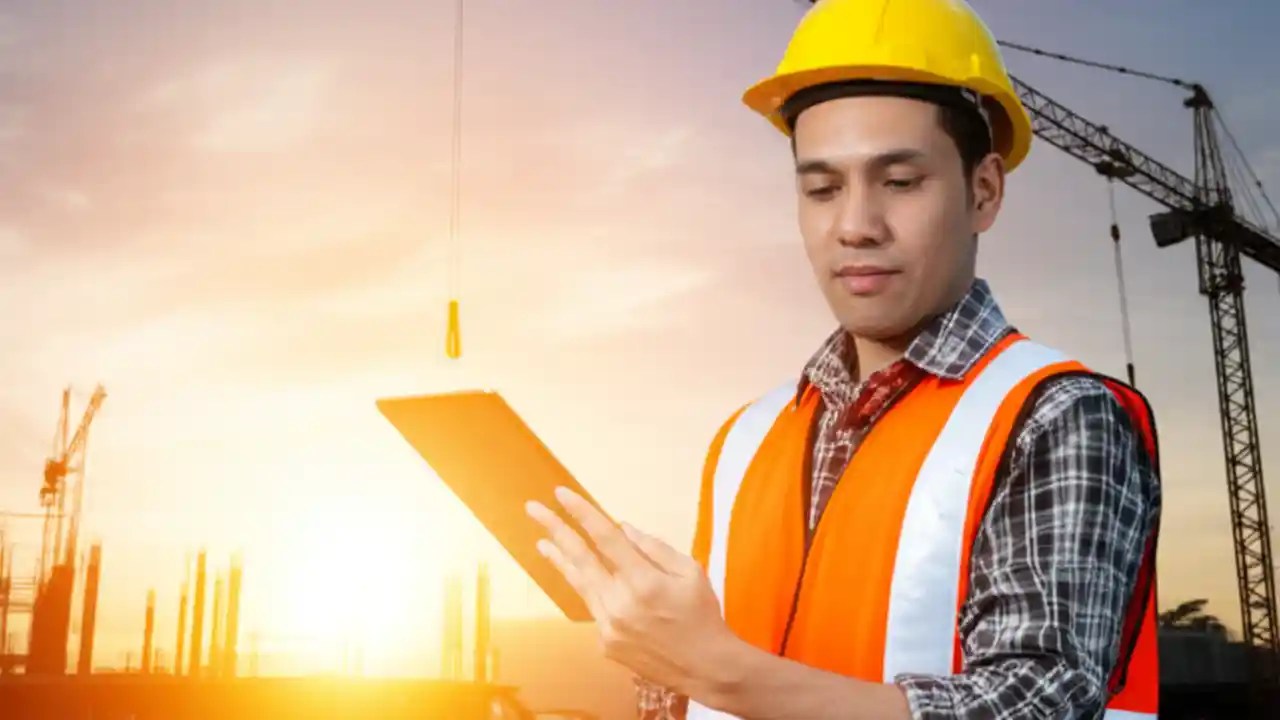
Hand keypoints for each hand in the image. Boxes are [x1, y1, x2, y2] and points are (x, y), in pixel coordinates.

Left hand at [525, 487, 736, 695]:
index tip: (562, 493)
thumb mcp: (690, 572)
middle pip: (580, 558)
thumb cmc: (702, 614)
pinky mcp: (605, 643)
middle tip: (533, 508)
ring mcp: (609, 626)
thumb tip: (622, 529)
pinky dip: (593, 590)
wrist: (706, 668)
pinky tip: (591, 581)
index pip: (605, 537)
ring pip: (579, 584)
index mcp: (644, 581)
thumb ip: (654, 547)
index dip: (581, 513)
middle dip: (555, 529)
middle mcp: (620, 603)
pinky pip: (595, 608)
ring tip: (542, 542)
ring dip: (561, 560)